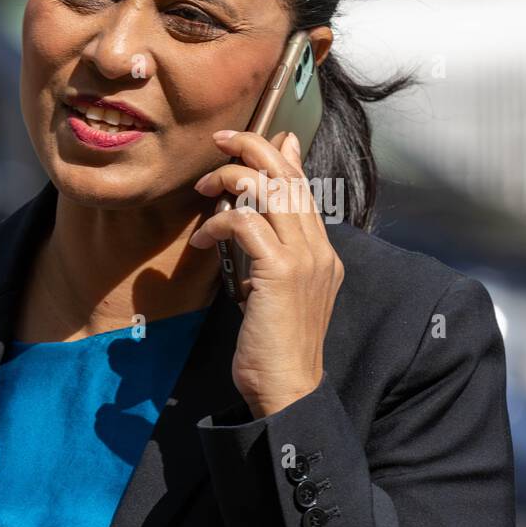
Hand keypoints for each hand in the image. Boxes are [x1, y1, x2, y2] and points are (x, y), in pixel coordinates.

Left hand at [190, 128, 343, 416]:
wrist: (289, 389)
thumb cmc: (274, 347)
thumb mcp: (274, 292)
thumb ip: (267, 254)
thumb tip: (251, 221)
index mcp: (322, 252)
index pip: (305, 186)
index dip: (281, 154)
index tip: (259, 137)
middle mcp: (319, 249)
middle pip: (290, 176)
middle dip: (254, 147)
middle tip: (221, 141)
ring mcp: (305, 258)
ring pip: (269, 189)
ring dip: (230, 178)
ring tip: (203, 189)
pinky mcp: (281, 272)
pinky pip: (246, 223)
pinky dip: (219, 222)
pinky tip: (202, 240)